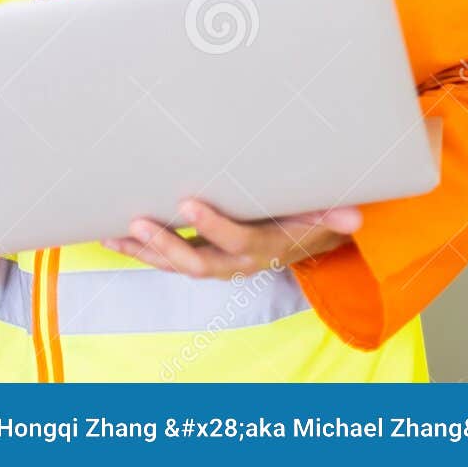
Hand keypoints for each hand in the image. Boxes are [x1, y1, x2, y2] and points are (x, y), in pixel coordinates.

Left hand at [101, 198, 360, 278]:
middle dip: (168, 245)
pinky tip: (111, 236)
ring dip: (145, 251)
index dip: (212, 226)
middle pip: (198, 262)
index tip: (187, 202)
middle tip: (141, 223)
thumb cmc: (306, 220)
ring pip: (175, 265)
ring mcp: (213, 264)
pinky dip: (138, 250)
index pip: (237, 241)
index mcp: (264, 250)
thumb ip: (332, 214)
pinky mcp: (197, 258)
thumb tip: (356, 216)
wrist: (299, 242)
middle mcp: (235, 264)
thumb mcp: (322, 216)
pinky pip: (164, 260)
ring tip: (116, 233)